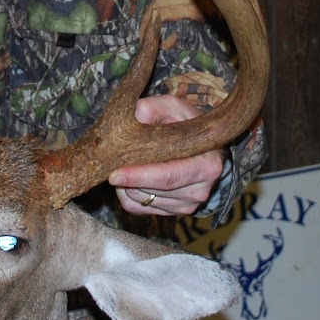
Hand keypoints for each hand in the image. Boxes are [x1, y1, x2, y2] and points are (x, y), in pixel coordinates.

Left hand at [110, 94, 224, 216]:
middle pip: (151, 191)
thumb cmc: (184, 124)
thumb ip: (154, 107)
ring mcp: (187, 205)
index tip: (114, 174)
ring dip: (127, 184)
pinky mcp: (173, 212)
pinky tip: (133, 177)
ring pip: (141, 200)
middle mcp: (200, 190)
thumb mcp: (173, 108)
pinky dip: (127, 193)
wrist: (200, 144)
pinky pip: (138, 208)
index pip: (168, 177)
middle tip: (112, 162)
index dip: (139, 176)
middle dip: (128, 178)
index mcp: (206, 165)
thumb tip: (137, 116)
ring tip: (130, 162)